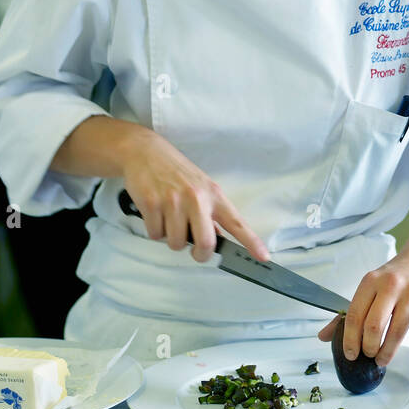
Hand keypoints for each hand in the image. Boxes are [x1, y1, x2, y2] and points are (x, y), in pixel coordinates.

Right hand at [120, 130, 269, 265]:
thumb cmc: (176, 171)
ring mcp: (173, 201)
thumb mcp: (200, 186)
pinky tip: (155, 212)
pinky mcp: (151, 203)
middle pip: (205, 244)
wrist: (145, 151)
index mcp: (213, 195)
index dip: (252, 242)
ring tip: (169, 218)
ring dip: (171, 238)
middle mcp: (196, 198)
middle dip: (199, 254)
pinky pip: (155, 235)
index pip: (237, 222)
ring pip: (176, 243)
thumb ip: (210, 212)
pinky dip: (154, 230)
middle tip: (194, 251)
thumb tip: (218, 239)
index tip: (263, 257)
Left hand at [315, 205, 408, 364]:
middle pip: (374, 325)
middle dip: (369, 347)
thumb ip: (349, 311)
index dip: (350, 339)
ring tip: (383, 360)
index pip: (354, 315)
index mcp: (371, 281)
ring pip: (398, 330)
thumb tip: (324, 336)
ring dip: (389, 351)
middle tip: (369, 356)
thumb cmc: (396, 275)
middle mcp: (391, 285)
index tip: (350, 354)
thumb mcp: (370, 285)